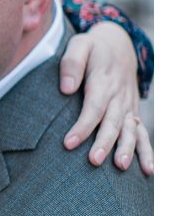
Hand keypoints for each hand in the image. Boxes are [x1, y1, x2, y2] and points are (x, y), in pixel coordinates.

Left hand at [60, 22, 152, 173]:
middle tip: (94, 161)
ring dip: (127, 149)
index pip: (94, 106)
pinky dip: (147, 152)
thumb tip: (66, 88)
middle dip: (104, 142)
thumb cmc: (93, 47)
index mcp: (104, 80)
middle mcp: (119, 96)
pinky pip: (142, 134)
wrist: (120, 44)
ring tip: (121, 166)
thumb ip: (72, 62)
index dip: (83, 126)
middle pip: (112, 122)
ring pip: (130, 130)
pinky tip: (149, 171)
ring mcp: (129, 106)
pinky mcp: (133, 113)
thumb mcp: (80, 44)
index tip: (69, 143)